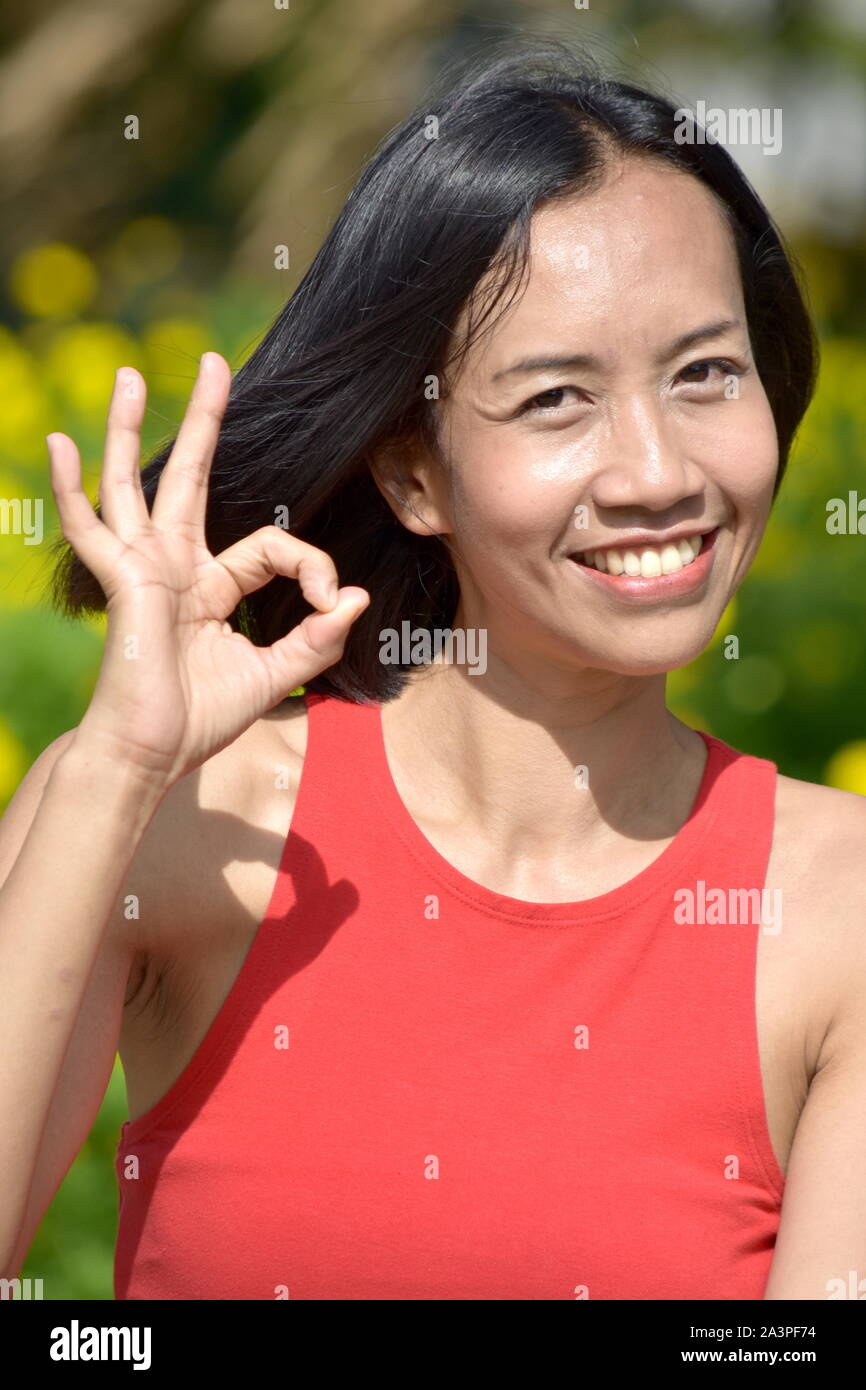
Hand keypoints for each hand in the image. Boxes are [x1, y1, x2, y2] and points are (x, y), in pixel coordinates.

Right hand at [47, 352, 369, 786]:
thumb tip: (357, 598)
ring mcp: (143, 569)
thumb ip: (316, 638)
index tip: (335, 602)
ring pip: (134, 484)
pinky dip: (71, 486)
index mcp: (212, 585)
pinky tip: (59, 443)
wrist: (151, 755)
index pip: (272, 546)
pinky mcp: (124, 581)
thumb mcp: (274, 674)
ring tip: (130, 374)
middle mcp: (176, 566)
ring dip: (128, 428)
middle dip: (204, 421)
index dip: (312, 567)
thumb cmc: (201, 719)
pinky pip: (90, 527)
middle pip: (191, 478)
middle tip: (213, 364)